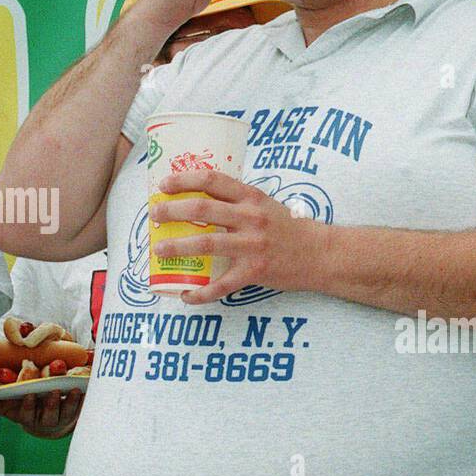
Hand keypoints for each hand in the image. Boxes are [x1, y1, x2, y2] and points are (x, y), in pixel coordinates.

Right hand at [0, 387, 84, 437]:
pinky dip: (84, 400)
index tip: (30, 395)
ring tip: (72, 389)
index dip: (29, 406)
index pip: (27, 413)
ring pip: (66, 412)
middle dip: (51, 403)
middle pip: (49, 414)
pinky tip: (86, 390)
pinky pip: (82, 408)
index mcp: (27, 417)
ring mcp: (62, 418)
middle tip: (54, 391)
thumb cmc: (26, 408)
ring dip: (70, 401)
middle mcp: (45, 420)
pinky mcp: (76, 414)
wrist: (49, 422)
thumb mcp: (9, 407)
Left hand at [150, 170, 327, 304]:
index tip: (164, 185)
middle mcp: (250, 218)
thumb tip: (203, 199)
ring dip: (177, 247)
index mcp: (252, 198)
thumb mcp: (267, 205)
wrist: (321, 254)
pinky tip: (185, 295)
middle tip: (155, 216)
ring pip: (206, 245)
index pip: (213, 180)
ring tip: (159, 250)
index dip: (184, 180)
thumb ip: (239, 201)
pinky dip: (201, 292)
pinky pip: (221, 285)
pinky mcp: (254, 272)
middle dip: (172, 211)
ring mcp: (252, 246)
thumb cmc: (291, 229)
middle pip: (202, 210)